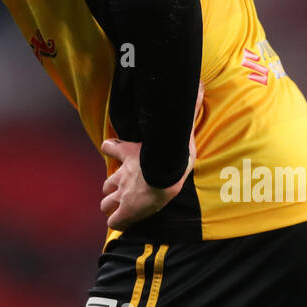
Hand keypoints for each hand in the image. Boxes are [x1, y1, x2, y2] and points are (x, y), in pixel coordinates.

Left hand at [99, 82, 204, 231]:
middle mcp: (122, 175)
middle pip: (106, 183)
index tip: (114, 149)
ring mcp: (122, 194)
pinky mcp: (126, 212)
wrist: (164, 177)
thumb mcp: (180, 129)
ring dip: (111, 204)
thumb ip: (188, 108)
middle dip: (112, 187)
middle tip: (122, 189)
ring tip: (120, 207)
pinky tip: (122, 223)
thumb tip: (200, 83)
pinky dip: (116, 223)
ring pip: (105, 202)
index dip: (112, 148)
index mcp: (129, 154)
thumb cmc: (172, 154)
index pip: (109, 146)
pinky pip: (113, 222)